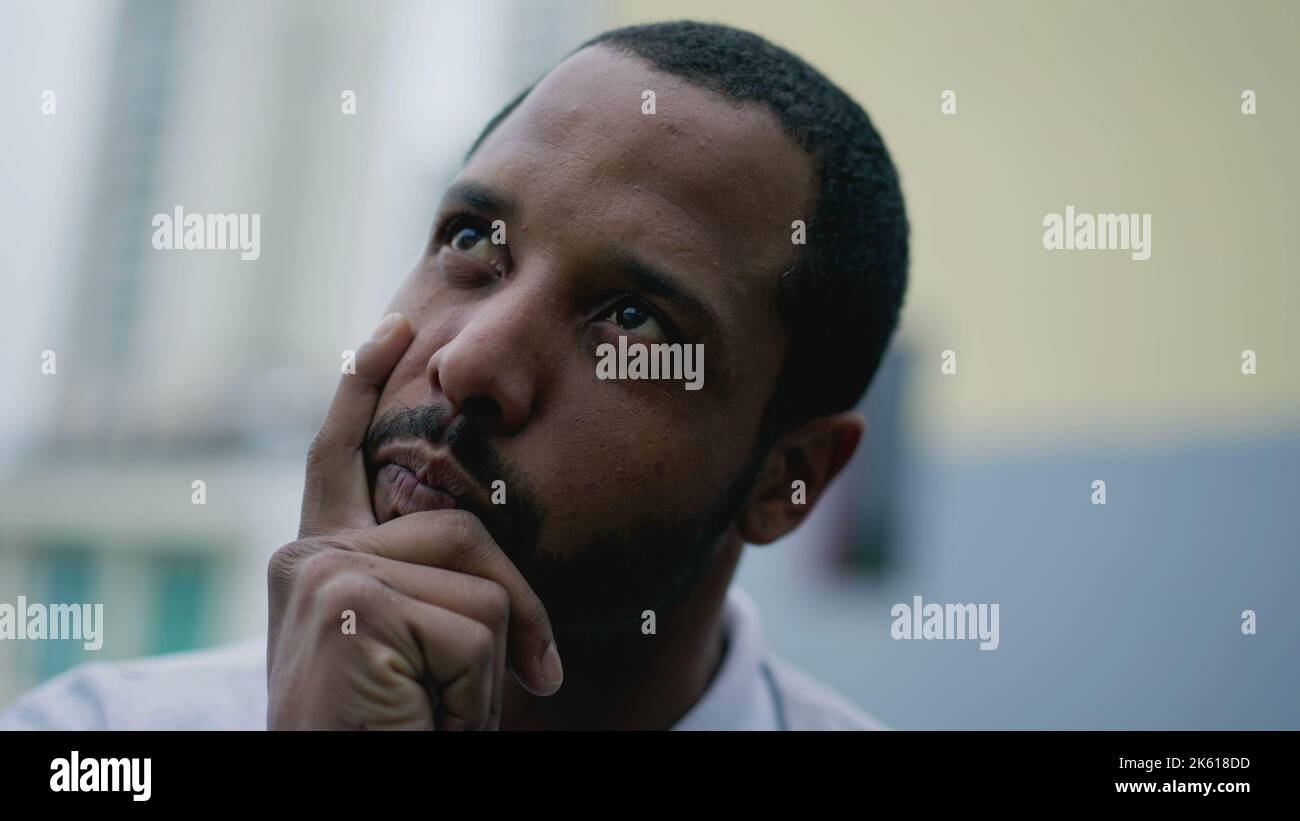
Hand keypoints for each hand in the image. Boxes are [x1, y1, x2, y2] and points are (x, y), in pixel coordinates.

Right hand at [266, 313, 561, 729]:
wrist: (349, 792)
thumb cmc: (390, 735)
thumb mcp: (412, 656)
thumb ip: (429, 588)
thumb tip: (486, 547)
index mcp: (320, 565)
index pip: (339, 460)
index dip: (362, 391)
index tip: (393, 326)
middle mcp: (308, 560)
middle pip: (465, 533)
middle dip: (520, 612)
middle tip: (540, 677)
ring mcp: (323, 577)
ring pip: (480, 586)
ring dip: (489, 672)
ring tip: (436, 720)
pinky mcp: (351, 602)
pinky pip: (475, 628)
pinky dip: (478, 695)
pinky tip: (422, 724)